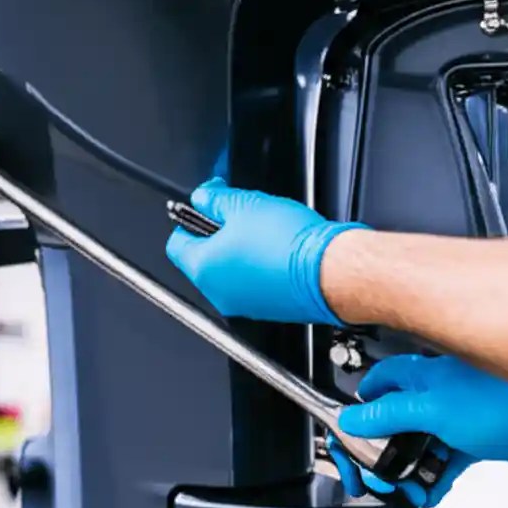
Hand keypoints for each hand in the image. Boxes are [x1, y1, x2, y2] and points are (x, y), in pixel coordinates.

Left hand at [164, 177, 365, 324]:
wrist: (330, 270)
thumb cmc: (290, 243)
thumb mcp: (244, 204)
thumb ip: (214, 198)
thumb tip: (203, 197)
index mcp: (203, 268)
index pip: (176, 243)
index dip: (189, 221)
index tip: (207, 208)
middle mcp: (218, 293)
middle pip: (203, 259)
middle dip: (218, 235)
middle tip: (240, 216)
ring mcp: (242, 305)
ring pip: (229, 273)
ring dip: (239, 252)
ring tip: (263, 234)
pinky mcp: (266, 310)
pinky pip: (252, 286)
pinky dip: (259, 269)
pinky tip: (277, 253)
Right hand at [328, 355, 507, 507]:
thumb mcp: (438, 411)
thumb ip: (393, 415)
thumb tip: (353, 419)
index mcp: (420, 373)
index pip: (372, 387)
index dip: (356, 411)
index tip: (347, 440)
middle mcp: (435, 391)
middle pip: (392, 420)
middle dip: (379, 450)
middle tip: (375, 475)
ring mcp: (455, 415)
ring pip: (417, 443)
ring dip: (407, 468)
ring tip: (406, 490)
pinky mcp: (475, 438)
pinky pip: (444, 459)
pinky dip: (434, 476)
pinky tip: (430, 491)